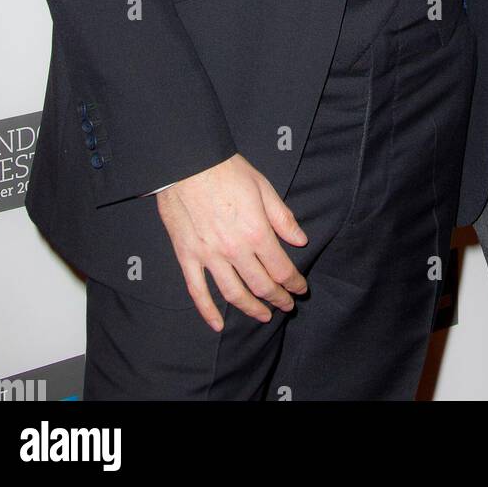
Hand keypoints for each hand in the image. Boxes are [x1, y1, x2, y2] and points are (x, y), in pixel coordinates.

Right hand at [155, 152, 307, 330]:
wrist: (188, 162)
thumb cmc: (227, 171)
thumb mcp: (263, 188)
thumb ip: (282, 218)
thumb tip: (300, 240)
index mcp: (256, 232)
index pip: (281, 269)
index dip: (293, 283)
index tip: (300, 289)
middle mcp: (234, 250)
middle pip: (260, 285)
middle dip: (277, 299)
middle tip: (286, 306)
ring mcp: (209, 256)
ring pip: (233, 294)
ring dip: (251, 309)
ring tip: (263, 316)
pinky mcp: (187, 256)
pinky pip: (197, 291)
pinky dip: (208, 312)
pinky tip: (218, 324)